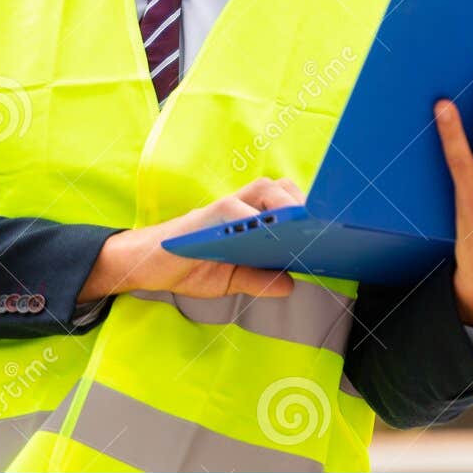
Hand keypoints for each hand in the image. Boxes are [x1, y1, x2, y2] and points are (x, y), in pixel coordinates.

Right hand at [77, 177, 301, 302]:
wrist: (144, 264)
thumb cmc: (187, 265)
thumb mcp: (228, 279)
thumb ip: (257, 279)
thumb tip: (290, 285)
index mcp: (246, 218)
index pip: (281, 199)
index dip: (304, 206)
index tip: (328, 222)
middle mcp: (237, 206)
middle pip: (277, 187)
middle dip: (301, 201)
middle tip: (319, 223)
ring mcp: (222, 209)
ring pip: (261, 190)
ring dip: (284, 204)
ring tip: (301, 223)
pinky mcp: (206, 217)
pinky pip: (233, 209)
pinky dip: (253, 218)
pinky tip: (268, 232)